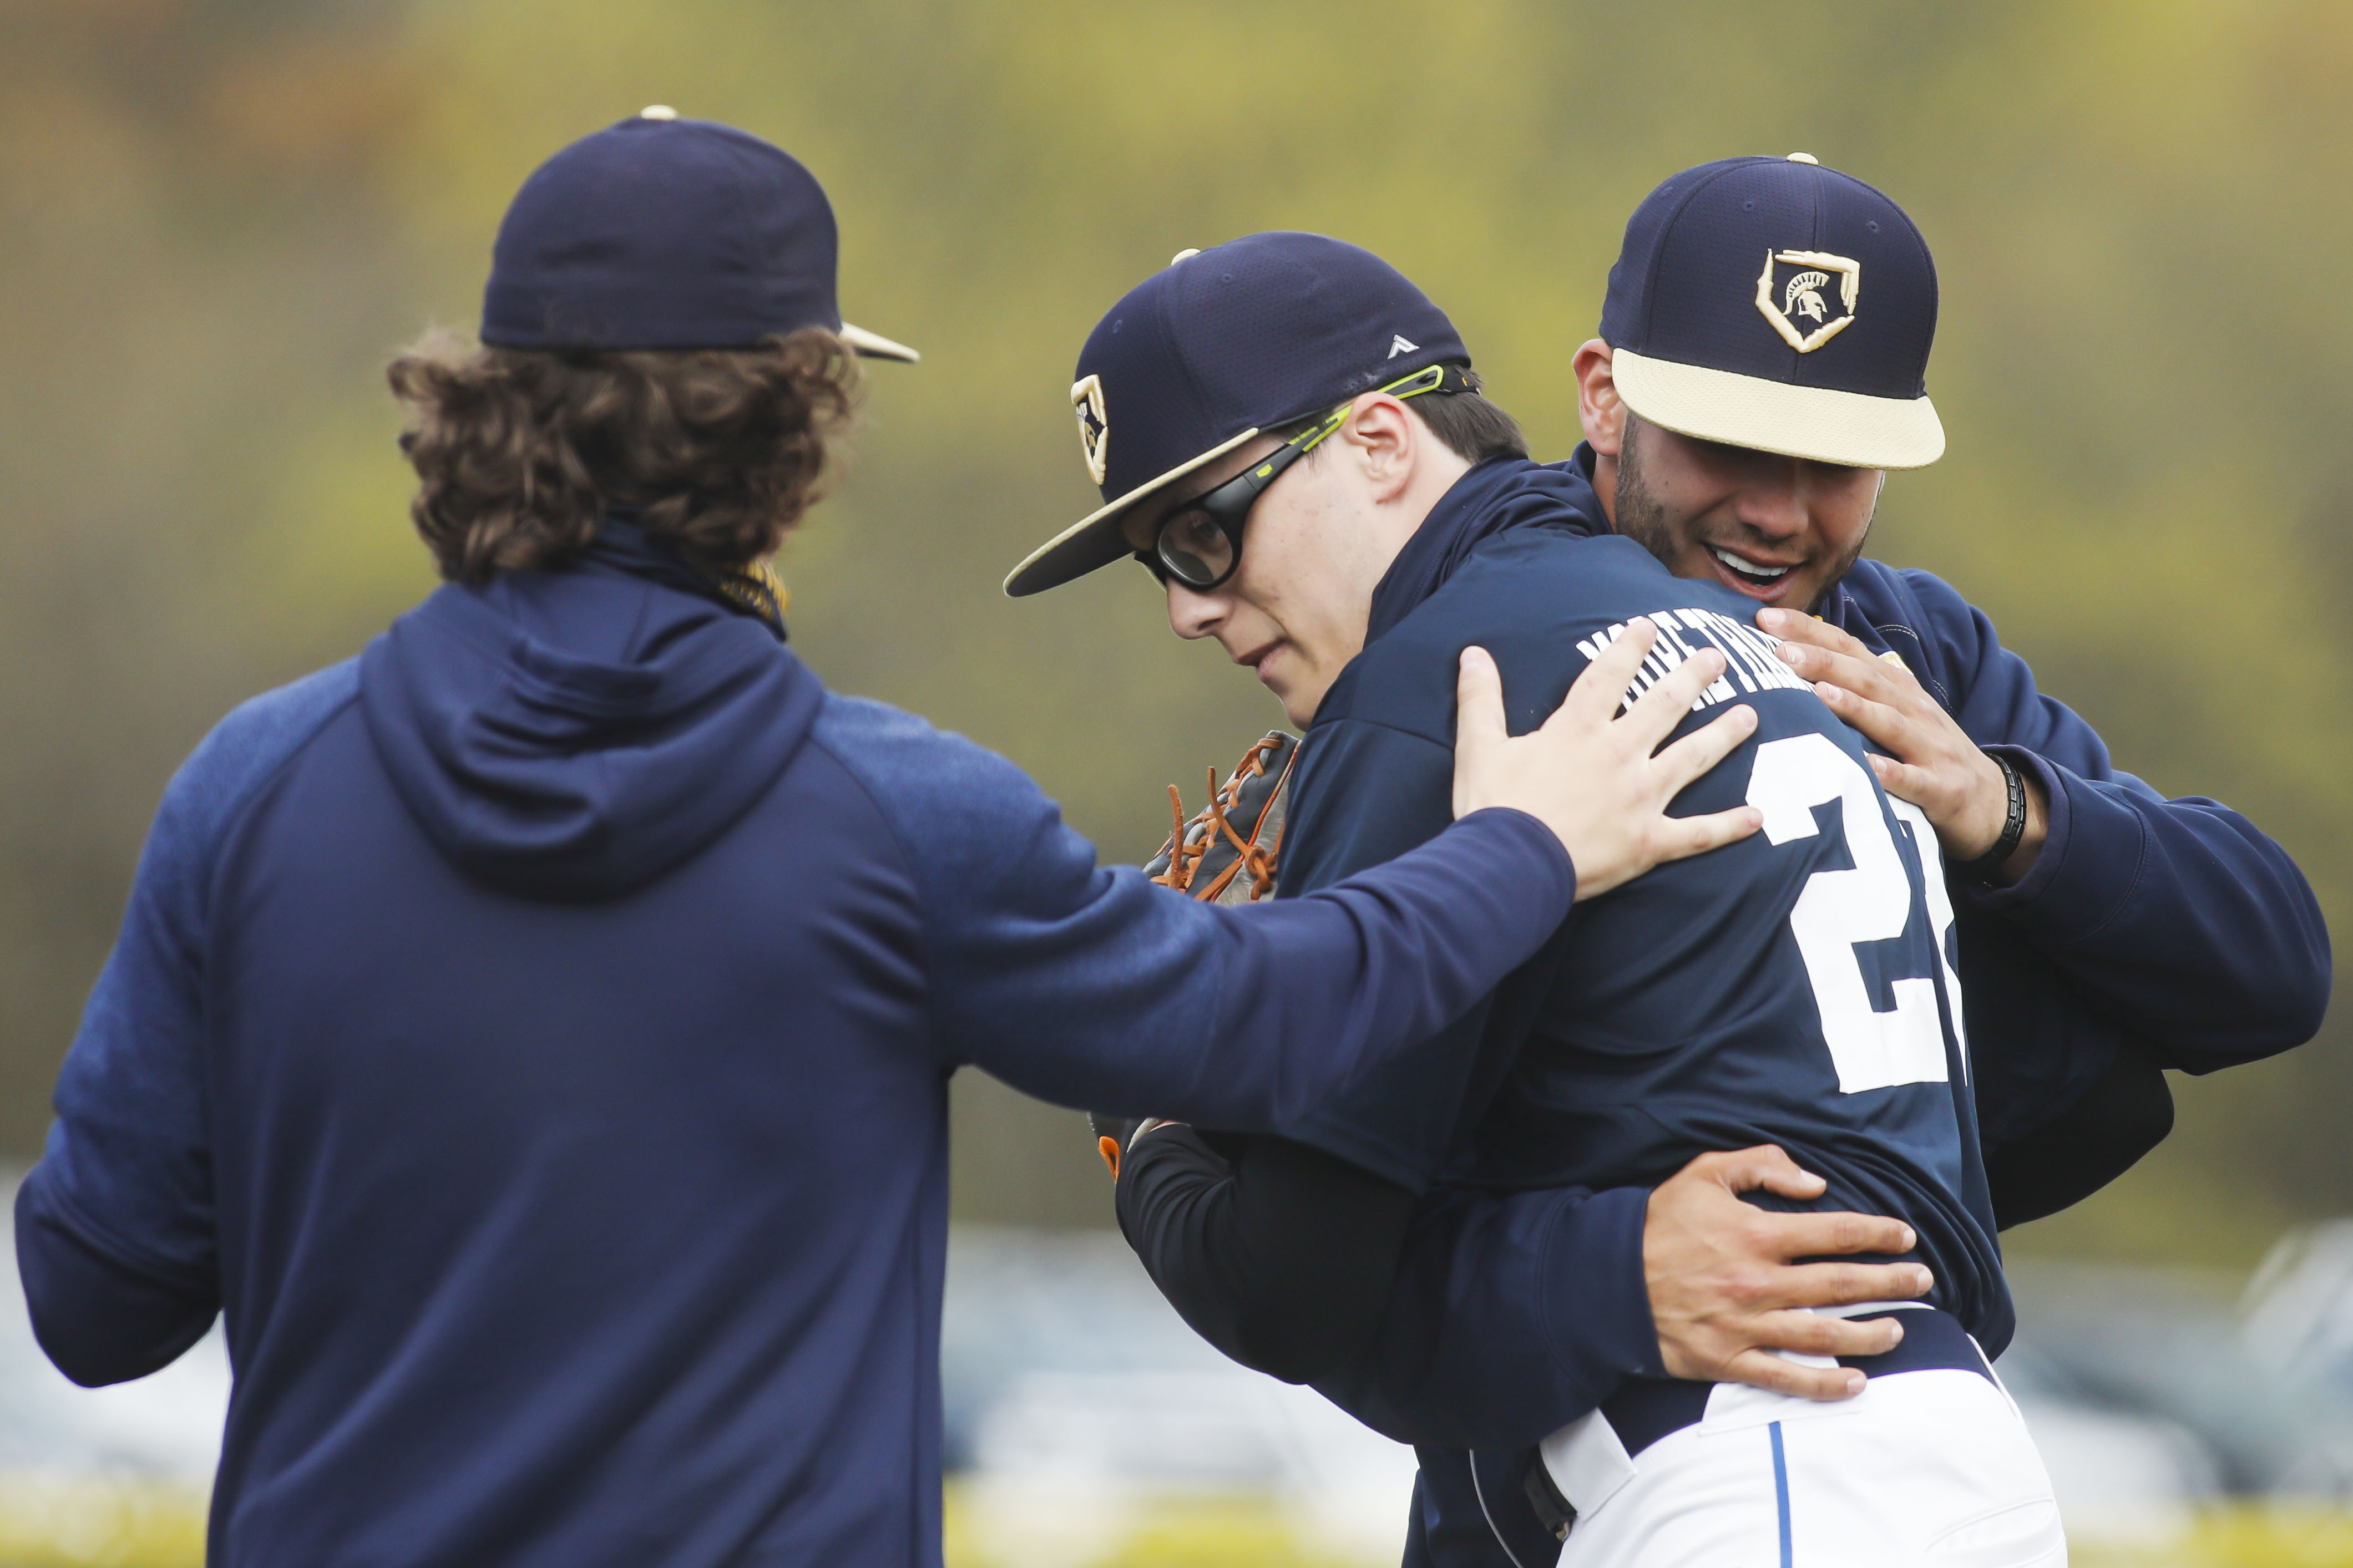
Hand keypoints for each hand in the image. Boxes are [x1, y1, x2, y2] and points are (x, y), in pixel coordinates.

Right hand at [1452, 620, 1762, 900]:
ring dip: (1724, 735)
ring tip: (1750, 716)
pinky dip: (1729, 826)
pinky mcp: (1649, 841)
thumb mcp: (1478, 746)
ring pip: (1693, 757)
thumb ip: (1480, 697)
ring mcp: (1640, 798)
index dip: (1629, 647)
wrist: (1509, 866)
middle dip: (1694, 676)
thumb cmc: (1493, 807)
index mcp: (1578, 729)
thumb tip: (1472, 653)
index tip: (1650, 625)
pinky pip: (1698, 833)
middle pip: (1666, 705)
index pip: (1608, 675)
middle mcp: (1619, 754)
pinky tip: (1757, 816)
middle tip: (1718, 657)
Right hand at [1645, 1145, 1933, 1400]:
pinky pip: (1786, 1377)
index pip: (1835, 1233)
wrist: (1605, 1278)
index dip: (1877, 1233)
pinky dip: (1824, 1383)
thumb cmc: (1658, 1223)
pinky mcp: (1729, 1359)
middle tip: (1921, 1281)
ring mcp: (1746, 1325)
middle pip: (1841, 1284)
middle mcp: (1758, 1281)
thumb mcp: (1704, 1173)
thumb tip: (1816, 1184)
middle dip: (1889, 1281)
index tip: (1904, 1236)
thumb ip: (1761, 1165)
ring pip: (1824, 1334)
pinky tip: (1855, 1382)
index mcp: (1755, 1233)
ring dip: (1870, 1333)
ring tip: (1898, 1329)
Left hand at [1757, 610, 2046, 883]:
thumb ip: (1853, 688)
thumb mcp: (1894, 712)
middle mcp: (1913, 709)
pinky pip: (1913, 781)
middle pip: (1864, 679)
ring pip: (1889, 723)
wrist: (1990, 800)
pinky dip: (1891, 774)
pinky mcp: (1940, 788)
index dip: (1809, 631)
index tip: (1764, 618)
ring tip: (1818, 695)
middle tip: (1779, 651)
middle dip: (1822, 662)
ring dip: (1854, 707)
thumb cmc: (1925, 752)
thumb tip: (1793, 658)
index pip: (1849, 650)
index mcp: (1896, 688)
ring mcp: (1929, 748)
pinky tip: (1868, 768)